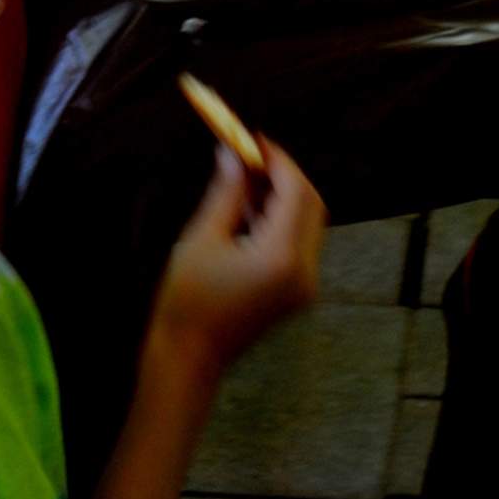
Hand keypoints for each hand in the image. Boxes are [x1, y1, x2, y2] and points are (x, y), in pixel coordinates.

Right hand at [149, 141, 325, 373]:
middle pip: (310, 203)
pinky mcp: (299, 291)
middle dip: (284, 174)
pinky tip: (250, 210)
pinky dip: (282, 219)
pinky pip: (300, 241)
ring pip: (309, 220)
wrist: (190, 358)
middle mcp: (304, 271)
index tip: (252, 140)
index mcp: (280, 257)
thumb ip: (227, 192)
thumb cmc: (188, 299)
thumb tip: (233, 152)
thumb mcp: (203, 237)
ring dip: (284, 195)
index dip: (277, 160)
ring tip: (245, 180)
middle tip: (250, 156)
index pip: (295, 191)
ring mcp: (305, 285)